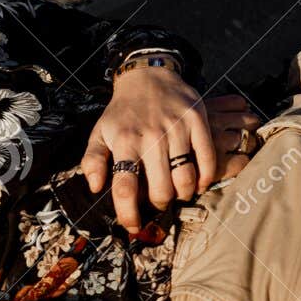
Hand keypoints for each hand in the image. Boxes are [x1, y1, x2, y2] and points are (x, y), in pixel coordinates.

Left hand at [80, 70, 258, 234]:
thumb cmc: (122, 111)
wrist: (148, 75)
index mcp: (124, 141)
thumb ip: (92, 160)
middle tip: (158, 201)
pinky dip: (205, 178)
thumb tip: (96, 187)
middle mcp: (151, 135)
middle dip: (159, 204)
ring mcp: (177, 128)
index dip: (128, 213)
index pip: (125, 187)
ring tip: (177, 192)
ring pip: (185, 178)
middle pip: (160, 189)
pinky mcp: (198, 120)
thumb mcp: (100, 132)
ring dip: (182, 194)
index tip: (132, 226)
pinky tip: (198, 182)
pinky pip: (208, 159)